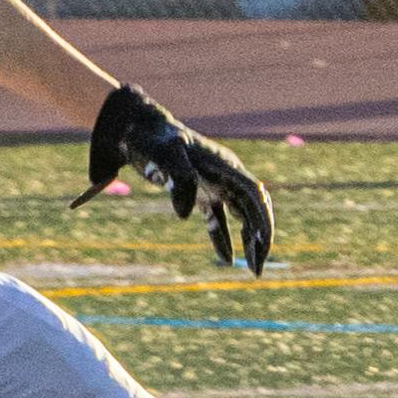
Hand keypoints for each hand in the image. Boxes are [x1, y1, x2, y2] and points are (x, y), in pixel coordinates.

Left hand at [77, 81, 272, 275]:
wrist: (134, 128)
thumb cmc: (151, 140)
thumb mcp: (163, 156)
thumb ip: (178, 180)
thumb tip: (184, 214)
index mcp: (224, 165)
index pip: (254, 195)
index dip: (262, 219)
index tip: (263, 245)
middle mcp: (225, 174)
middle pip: (253, 207)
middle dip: (260, 237)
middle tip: (258, 268)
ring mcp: (213, 183)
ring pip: (240, 214)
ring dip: (248, 239)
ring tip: (252, 269)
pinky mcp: (199, 191)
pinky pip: (217, 218)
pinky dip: (222, 237)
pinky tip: (226, 258)